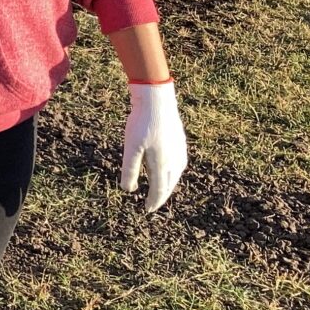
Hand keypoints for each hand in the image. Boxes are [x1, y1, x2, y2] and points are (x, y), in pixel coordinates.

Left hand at [120, 80, 186, 211]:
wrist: (157, 100)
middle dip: (161, 197)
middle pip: (169, 185)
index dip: (153, 202)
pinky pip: (178, 164)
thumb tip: (128, 190)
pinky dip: (172, 173)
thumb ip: (130, 170)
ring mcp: (180, 151)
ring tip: (160, 190)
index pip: (159, 190)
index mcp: (163, 164)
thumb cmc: (142, 123)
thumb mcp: (131, 148)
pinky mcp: (181, 142)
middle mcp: (175, 160)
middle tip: (153, 205)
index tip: (147, 210)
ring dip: (168, 185)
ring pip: (175, 175)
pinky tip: (167, 170)